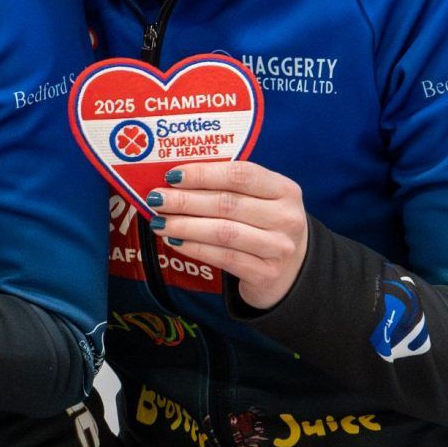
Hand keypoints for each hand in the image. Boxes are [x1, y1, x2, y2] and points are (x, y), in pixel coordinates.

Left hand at [148, 160, 309, 309]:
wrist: (292, 269)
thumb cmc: (263, 225)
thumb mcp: (259, 200)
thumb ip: (227, 187)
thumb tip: (174, 180)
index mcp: (285, 189)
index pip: (241, 174)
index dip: (203, 173)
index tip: (172, 175)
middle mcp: (286, 217)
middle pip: (228, 204)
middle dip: (185, 201)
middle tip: (156, 199)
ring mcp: (279, 247)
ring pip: (223, 232)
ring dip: (184, 226)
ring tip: (158, 222)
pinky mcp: (266, 273)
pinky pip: (223, 257)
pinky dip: (194, 248)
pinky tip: (174, 241)